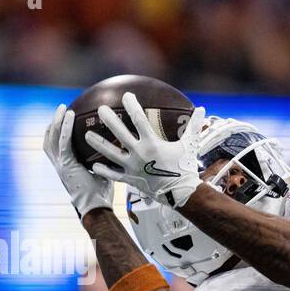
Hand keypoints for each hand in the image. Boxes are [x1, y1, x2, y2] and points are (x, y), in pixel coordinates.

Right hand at [43, 104, 113, 217]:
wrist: (96, 208)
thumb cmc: (100, 193)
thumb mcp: (100, 171)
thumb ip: (102, 159)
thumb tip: (117, 145)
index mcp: (64, 166)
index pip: (55, 145)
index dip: (56, 131)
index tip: (62, 119)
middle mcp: (59, 164)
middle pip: (49, 138)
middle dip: (54, 122)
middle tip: (62, 108)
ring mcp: (60, 164)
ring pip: (52, 137)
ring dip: (57, 121)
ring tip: (64, 108)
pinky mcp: (66, 164)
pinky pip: (63, 142)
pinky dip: (66, 128)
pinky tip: (70, 117)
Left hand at [86, 93, 205, 207]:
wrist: (182, 194)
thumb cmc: (186, 168)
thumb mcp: (190, 146)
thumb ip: (193, 127)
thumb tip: (202, 109)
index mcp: (152, 143)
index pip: (139, 119)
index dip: (132, 106)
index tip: (126, 96)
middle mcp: (139, 154)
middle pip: (119, 133)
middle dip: (108, 119)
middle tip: (100, 109)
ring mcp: (133, 167)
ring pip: (111, 153)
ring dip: (98, 143)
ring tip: (87, 135)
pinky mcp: (131, 180)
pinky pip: (114, 175)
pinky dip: (104, 171)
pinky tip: (94, 165)